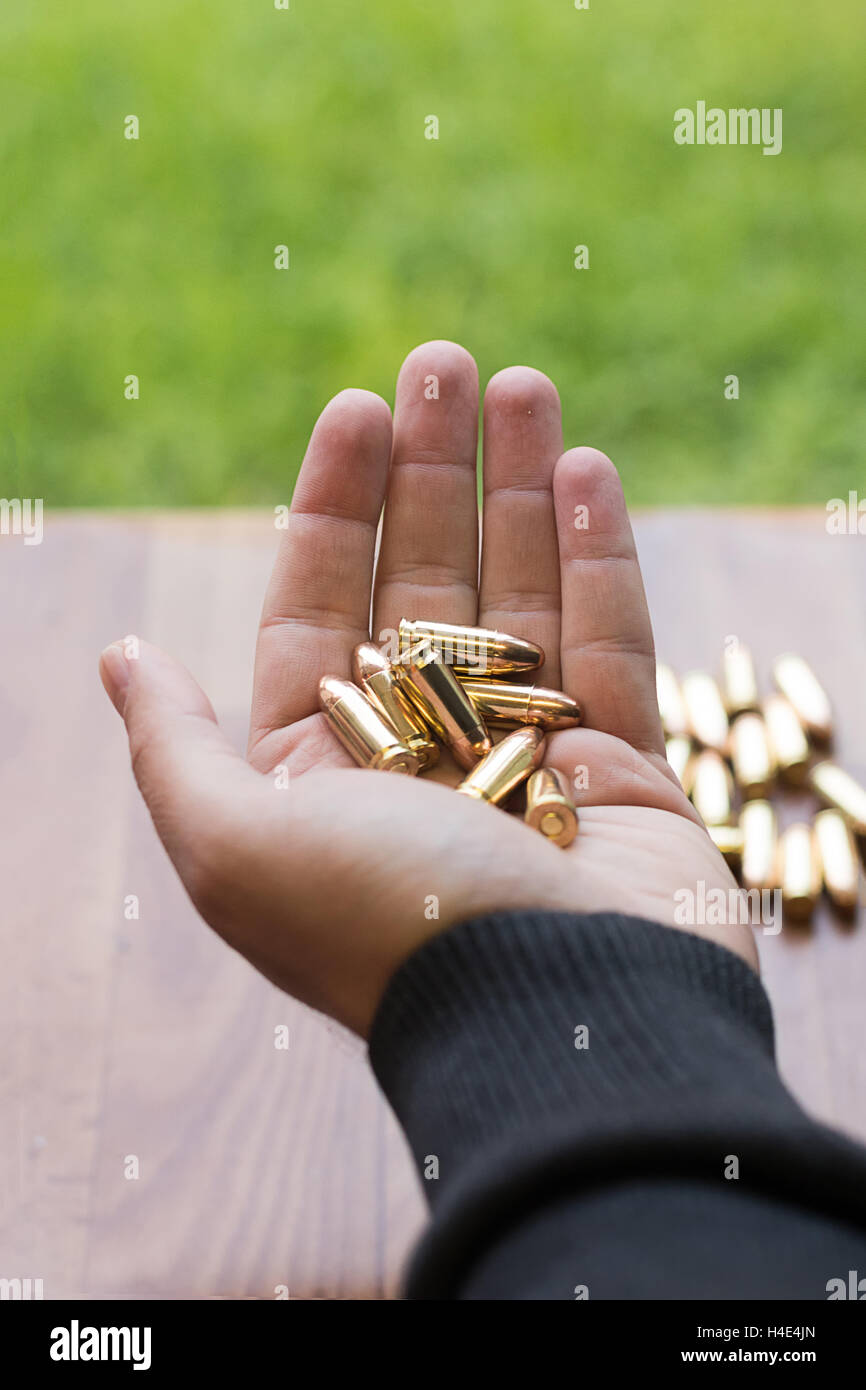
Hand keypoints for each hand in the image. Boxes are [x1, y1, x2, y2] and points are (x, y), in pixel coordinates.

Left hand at [99, 341, 757, 1036]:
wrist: (559, 1027)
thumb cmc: (385, 929)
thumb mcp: (236, 846)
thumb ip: (177, 746)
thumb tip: (118, 657)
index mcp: (322, 773)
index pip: (318, 610)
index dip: (331, 508)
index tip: (353, 409)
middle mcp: (422, 759)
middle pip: (424, 586)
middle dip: (430, 474)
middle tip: (443, 362)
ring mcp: (528, 758)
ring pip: (521, 599)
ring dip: (520, 489)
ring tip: (523, 383)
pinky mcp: (625, 770)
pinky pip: (613, 647)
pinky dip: (600, 560)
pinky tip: (585, 470)